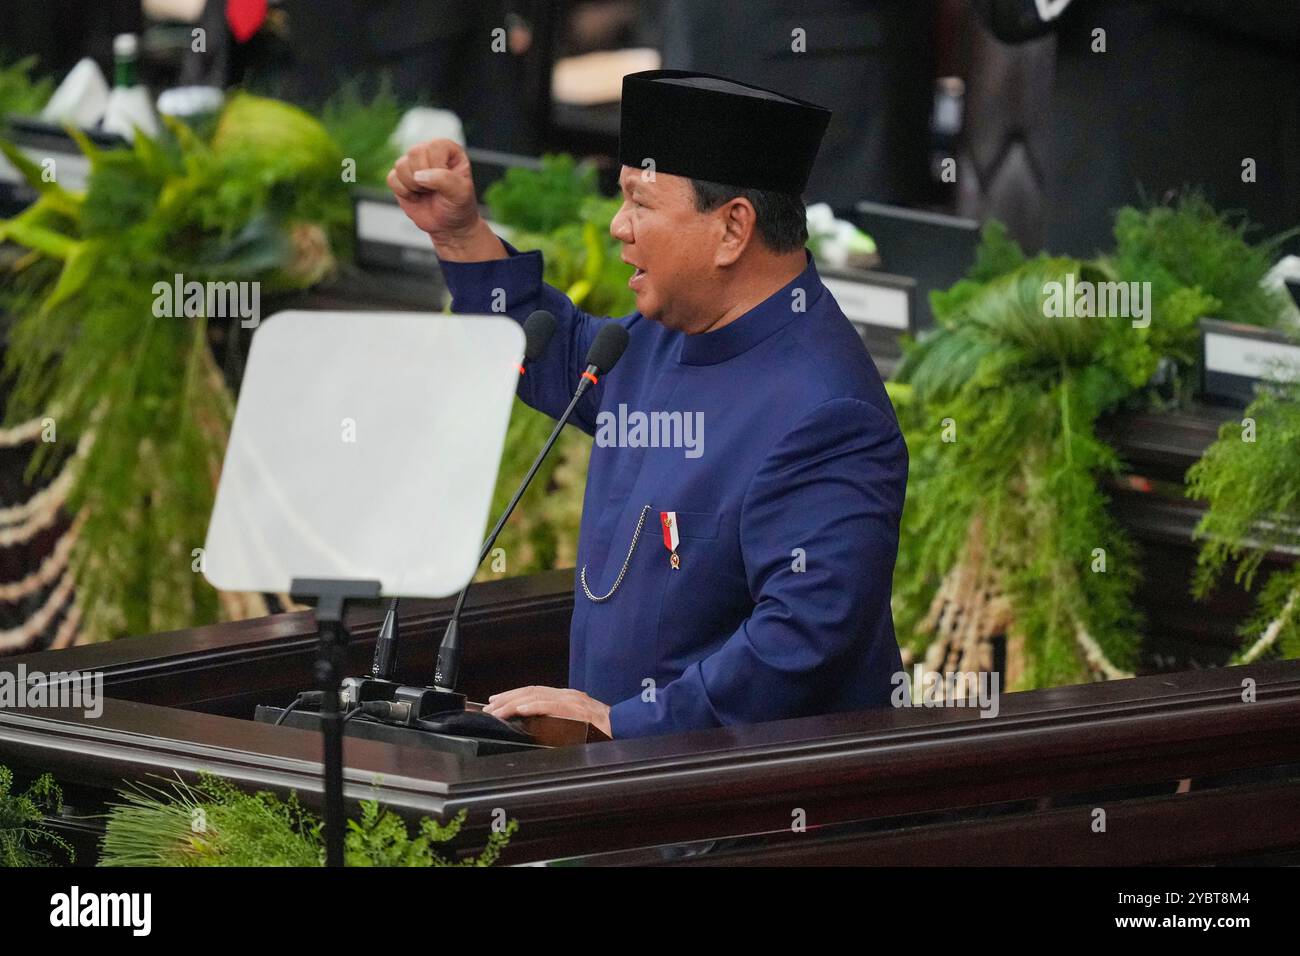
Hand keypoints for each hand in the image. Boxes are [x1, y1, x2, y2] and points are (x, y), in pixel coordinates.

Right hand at [387, 139, 501, 259]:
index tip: (446, 182)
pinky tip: (416, 196)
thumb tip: (419, 175)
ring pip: (400, 165)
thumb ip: (444, 180)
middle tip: (434, 189)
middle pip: (414, 153)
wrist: (449, 226)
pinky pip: (391, 178)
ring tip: (426, 192)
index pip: (434, 147)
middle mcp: (429, 152)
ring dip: (413, 186)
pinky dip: (403, 192)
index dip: (437, 167)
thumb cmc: (459, 206)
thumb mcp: (461, 194)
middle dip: (424, 177)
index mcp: (447, 149)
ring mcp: (412, 164)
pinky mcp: (399, 177)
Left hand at [483, 686, 612, 737]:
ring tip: (497, 710)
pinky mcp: (577, 710)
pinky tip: (520, 710)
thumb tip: (538, 727)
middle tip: (489, 707)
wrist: (626, 727)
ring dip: (513, 703)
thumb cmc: (603, 729)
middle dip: (507, 698)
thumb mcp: (578, 721)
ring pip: (537, 696)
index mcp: (567, 697)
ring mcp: (572, 701)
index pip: (534, 692)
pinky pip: (551, 706)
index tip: (496, 702)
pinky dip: (534, 707)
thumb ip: (560, 720)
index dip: (513, 695)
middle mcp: (567, 695)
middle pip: (531, 691)